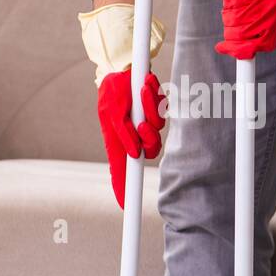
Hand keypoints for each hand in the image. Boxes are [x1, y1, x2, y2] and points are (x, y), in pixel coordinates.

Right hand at [97, 68, 166, 208]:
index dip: (122, 189)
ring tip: (141, 91)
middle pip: (150, 151)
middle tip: (141, 123)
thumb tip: (134, 154)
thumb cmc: (112, 91)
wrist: (122, 69)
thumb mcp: (112, 112)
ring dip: (152, 109)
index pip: (121, 171)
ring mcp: (144, 123)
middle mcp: (132, 136)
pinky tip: (146, 84)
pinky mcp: (154, 111)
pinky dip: (155, 97)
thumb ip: (123, 134)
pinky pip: (163, 111)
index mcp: (118, 141)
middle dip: (150, 137)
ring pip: (159, 129)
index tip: (124, 206)